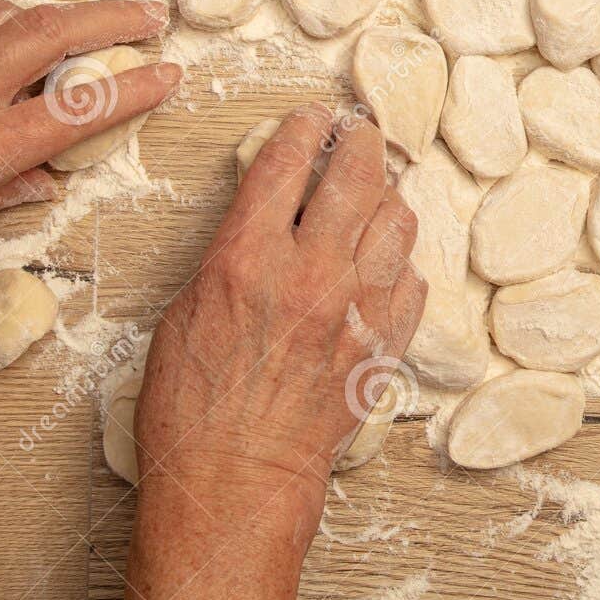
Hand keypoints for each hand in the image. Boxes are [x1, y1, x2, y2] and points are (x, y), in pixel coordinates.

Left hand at [0, 0, 181, 287]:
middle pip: (52, 33)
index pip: (76, 109)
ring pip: (7, 17)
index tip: (169, 76)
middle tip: (150, 16)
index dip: (135, 90)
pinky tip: (17, 41)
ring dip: (61, 12)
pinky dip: (7, 26)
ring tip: (93, 19)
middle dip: (111, 19)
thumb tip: (43, 183)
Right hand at [127, 104, 425, 599]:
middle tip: (360, 130)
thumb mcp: (185, 314)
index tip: (312, 117)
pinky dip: (403, 263)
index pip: (286, 163)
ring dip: (388, 198)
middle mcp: (310, 273)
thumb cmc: (191, 411)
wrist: (236, 481)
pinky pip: (415, 282)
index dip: (303, 129)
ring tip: (379, 193)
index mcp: (246, 257)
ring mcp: (356, 310)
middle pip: (356, 177)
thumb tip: (260, 224)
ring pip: (398, 222)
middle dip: (361, 141)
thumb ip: (229, 257)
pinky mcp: (383, 346)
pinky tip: (388, 263)